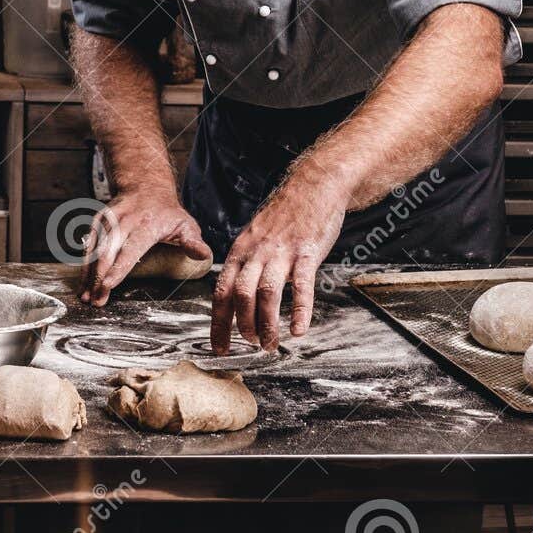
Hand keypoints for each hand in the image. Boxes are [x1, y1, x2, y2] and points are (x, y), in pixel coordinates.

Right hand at [79, 183, 211, 306]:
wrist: (146, 186)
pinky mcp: (98, 221)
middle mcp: (124, 221)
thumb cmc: (168, 212)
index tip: (109, 285)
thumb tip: (204, 255)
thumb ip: (193, 242)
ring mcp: (109, 220)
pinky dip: (84, 264)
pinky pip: (88, 244)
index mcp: (146, 225)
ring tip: (85, 296)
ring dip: (88, 274)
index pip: (130, 249)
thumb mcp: (186, 224)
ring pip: (94, 249)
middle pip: (107, 251)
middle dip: (99, 277)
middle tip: (95, 300)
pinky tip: (83, 282)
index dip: (119, 268)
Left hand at [211, 175, 345, 353]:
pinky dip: (299, 310)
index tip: (220, 347)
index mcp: (240, 251)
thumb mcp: (255, 236)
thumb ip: (247, 264)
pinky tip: (299, 329)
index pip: (222, 292)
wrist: (314, 184)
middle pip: (241, 295)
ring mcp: (282, 252)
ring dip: (267, 324)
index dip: (219, 323)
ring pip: (267, 294)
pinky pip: (301, 286)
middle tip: (252, 344)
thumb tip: (238, 297)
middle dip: (243, 326)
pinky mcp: (306, 252)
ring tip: (271, 344)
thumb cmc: (286, 215)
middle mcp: (256, 252)